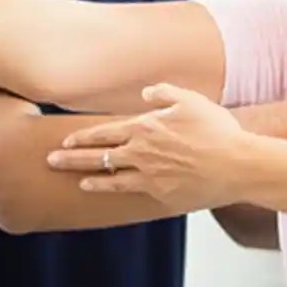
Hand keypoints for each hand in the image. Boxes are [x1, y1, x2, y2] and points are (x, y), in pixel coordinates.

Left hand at [48, 83, 248, 211]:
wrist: (236, 164)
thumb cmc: (217, 130)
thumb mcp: (191, 100)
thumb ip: (165, 93)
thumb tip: (145, 93)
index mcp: (146, 126)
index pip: (105, 131)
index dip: (83, 136)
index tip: (66, 139)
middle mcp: (141, 151)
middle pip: (97, 154)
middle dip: (71, 157)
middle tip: (50, 160)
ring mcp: (148, 174)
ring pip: (107, 175)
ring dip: (85, 175)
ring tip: (70, 177)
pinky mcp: (159, 193)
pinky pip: (126, 190)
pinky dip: (107, 188)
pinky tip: (95, 188)